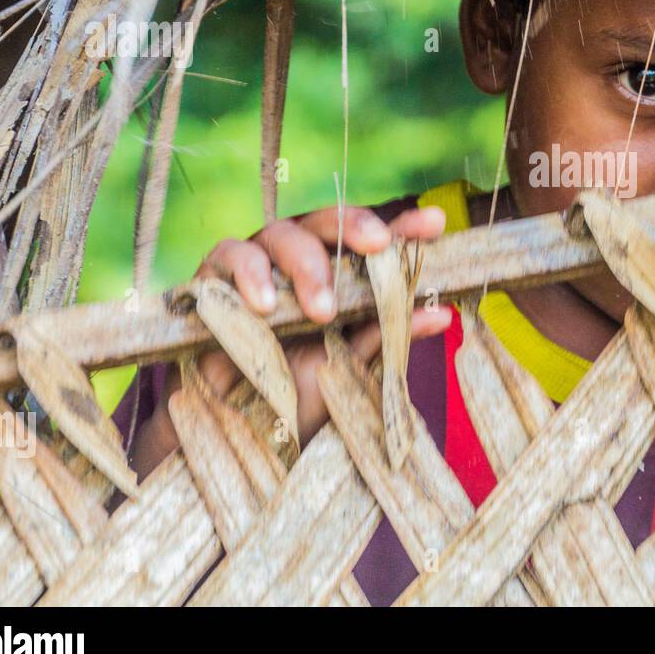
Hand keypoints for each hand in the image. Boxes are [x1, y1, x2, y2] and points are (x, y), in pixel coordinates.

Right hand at [131, 205, 450, 475]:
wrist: (240, 432)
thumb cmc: (301, 393)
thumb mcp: (350, 366)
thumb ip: (386, 335)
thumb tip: (440, 313)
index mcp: (339, 275)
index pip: (374, 241)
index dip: (405, 227)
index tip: (435, 223)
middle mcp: (300, 261)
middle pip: (326, 221)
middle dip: (354, 226)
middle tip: (377, 246)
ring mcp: (257, 265)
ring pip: (281, 233)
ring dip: (306, 266)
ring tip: (321, 311)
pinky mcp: (214, 279)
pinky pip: (229, 256)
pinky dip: (248, 274)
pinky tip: (264, 305)